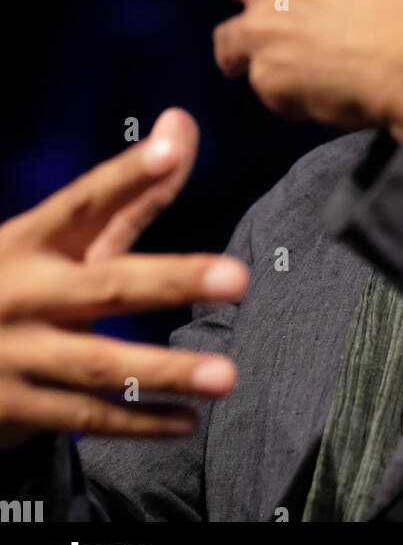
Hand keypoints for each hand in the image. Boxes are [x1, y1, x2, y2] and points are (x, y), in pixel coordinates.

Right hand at [0, 109, 247, 449]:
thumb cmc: (18, 279)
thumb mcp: (59, 236)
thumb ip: (130, 190)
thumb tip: (184, 123)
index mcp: (31, 239)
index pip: (85, 200)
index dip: (128, 175)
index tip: (170, 149)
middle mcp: (23, 291)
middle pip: (107, 284)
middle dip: (173, 280)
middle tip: (238, 278)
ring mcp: (16, 353)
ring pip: (100, 364)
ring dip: (166, 371)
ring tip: (227, 375)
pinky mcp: (15, 407)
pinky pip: (86, 417)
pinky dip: (138, 421)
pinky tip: (188, 420)